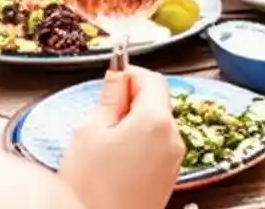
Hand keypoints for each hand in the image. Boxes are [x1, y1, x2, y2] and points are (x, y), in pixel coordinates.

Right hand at [58, 67, 184, 208]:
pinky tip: (115, 162)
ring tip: (105, 146)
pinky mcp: (169, 176)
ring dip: (134, 125)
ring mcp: (173, 159)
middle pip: (156, 102)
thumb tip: (117, 77)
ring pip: (156, 125)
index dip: (130, 75)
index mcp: (156, 120)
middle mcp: (173, 137)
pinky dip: (139, 145)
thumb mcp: (90, 132)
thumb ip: (109, 99)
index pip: (151, 79)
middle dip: (130, 102)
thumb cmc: (91, 189)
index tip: (112, 81)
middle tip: (101, 118)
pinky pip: (156, 148)